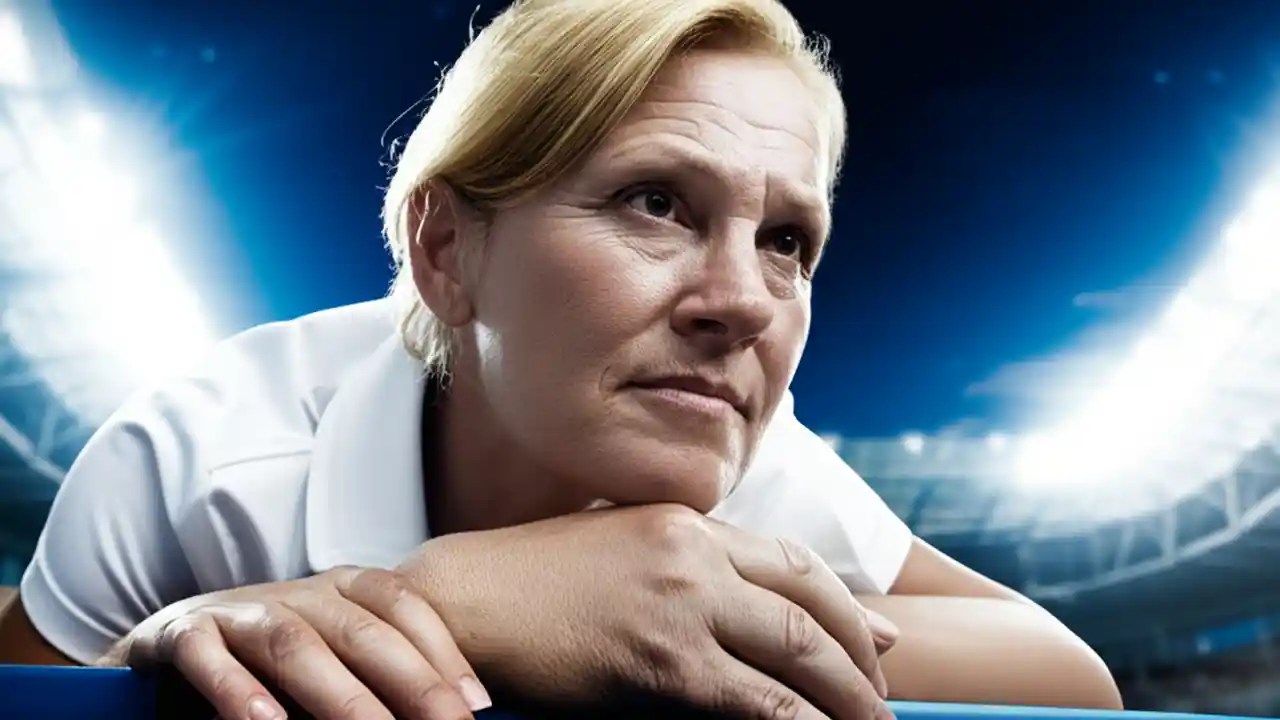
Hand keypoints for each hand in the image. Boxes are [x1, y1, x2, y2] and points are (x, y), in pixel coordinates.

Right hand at [99, 567, 491, 719]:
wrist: (163, 646)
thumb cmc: (266, 667)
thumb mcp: (330, 663)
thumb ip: (377, 681)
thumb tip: (450, 714)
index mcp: (341, 591)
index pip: (404, 608)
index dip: (444, 652)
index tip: (478, 705)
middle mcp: (298, 591)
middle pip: (363, 630)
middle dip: (412, 683)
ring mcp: (239, 609)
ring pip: (295, 642)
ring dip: (338, 694)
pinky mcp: (181, 634)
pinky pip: (208, 656)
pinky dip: (235, 690)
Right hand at [400, 503, 898, 719]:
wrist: (459, 600)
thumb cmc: (532, 582)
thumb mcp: (618, 549)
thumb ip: (691, 567)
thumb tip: (766, 602)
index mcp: (685, 523)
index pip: (795, 564)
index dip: (850, 608)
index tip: (885, 644)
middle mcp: (693, 554)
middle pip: (810, 610)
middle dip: (861, 662)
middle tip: (884, 703)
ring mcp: (679, 606)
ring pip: (796, 656)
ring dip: (846, 702)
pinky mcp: (659, 663)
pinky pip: (756, 704)